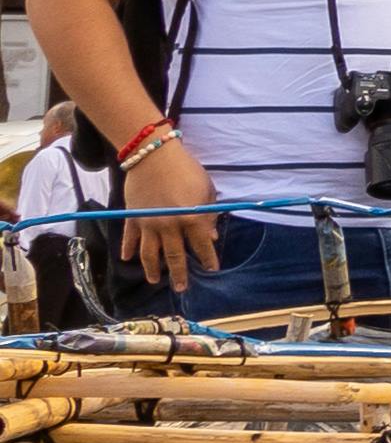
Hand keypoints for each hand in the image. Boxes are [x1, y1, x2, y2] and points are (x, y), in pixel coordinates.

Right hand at [118, 130, 219, 285]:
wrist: (154, 155)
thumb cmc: (186, 169)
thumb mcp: (206, 190)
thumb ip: (209, 215)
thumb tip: (211, 237)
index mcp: (191, 220)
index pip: (202, 246)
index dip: (208, 259)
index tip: (211, 269)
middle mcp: (169, 227)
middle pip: (175, 256)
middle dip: (179, 274)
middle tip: (181, 287)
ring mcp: (148, 224)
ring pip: (149, 254)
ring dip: (151, 269)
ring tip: (154, 280)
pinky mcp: (132, 217)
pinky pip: (129, 238)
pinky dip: (127, 248)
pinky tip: (126, 259)